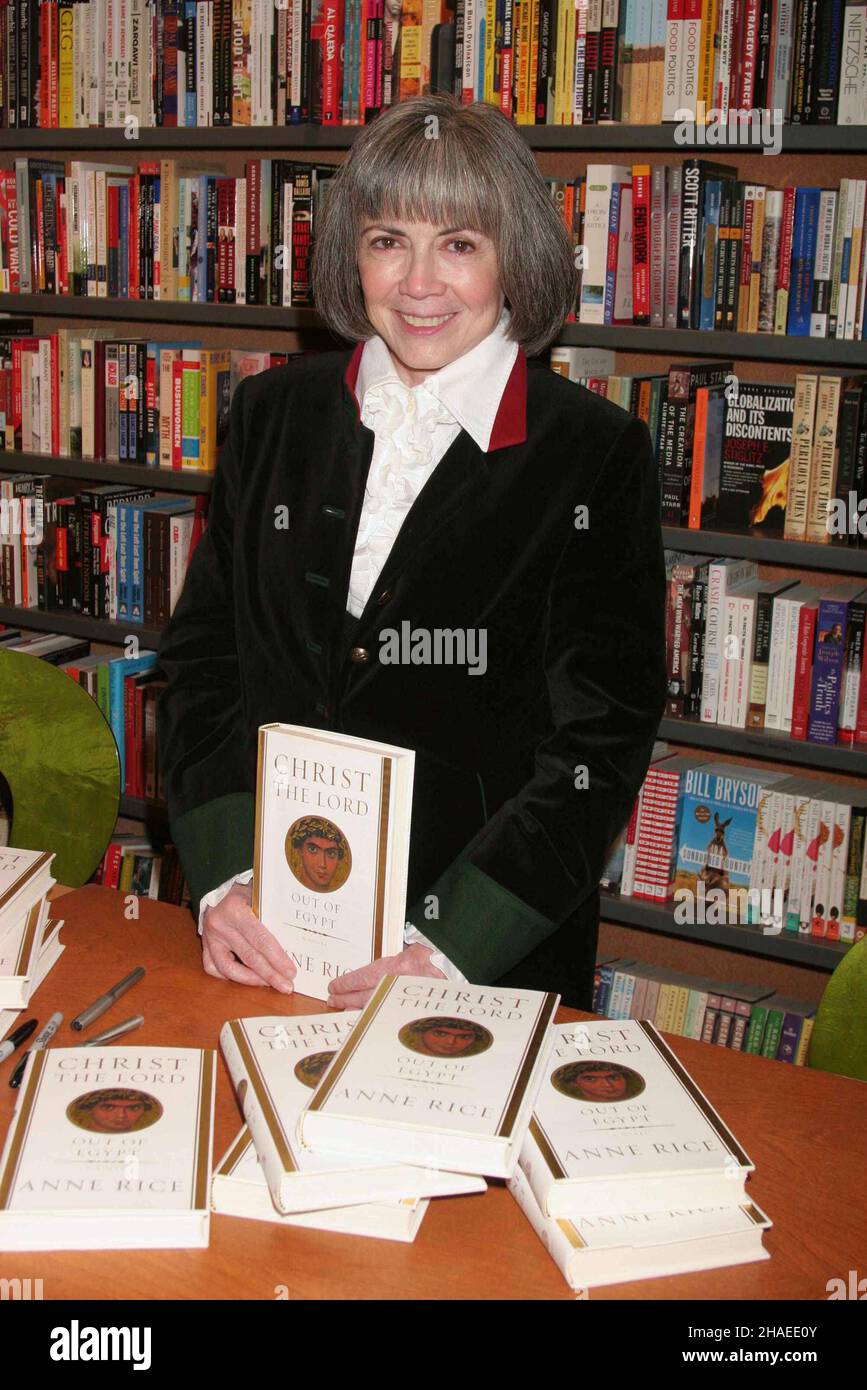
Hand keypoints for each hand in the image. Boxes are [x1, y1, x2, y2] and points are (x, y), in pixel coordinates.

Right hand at [201, 882, 296, 993]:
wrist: (217, 884)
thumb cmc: (245, 889)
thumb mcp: (260, 894)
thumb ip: (272, 914)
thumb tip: (297, 939)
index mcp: (235, 910)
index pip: (260, 940)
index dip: (277, 958)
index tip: (291, 972)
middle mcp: (220, 925)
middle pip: (249, 957)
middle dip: (270, 975)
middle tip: (287, 987)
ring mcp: (210, 938)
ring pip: (228, 968)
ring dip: (251, 980)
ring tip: (268, 984)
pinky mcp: (204, 945)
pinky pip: (213, 968)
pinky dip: (229, 976)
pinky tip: (246, 978)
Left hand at [327, 943, 445, 1010]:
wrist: (456, 967)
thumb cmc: (431, 958)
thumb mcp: (408, 955)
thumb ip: (388, 967)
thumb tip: (362, 979)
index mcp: (398, 967)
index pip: (363, 978)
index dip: (346, 984)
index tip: (334, 986)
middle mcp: (401, 985)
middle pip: (365, 995)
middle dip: (346, 997)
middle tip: (332, 999)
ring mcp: (407, 1000)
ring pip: (374, 1008)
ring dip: (355, 1008)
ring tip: (342, 1008)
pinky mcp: (412, 1010)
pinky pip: (387, 1015)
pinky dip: (373, 1016)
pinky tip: (362, 1016)